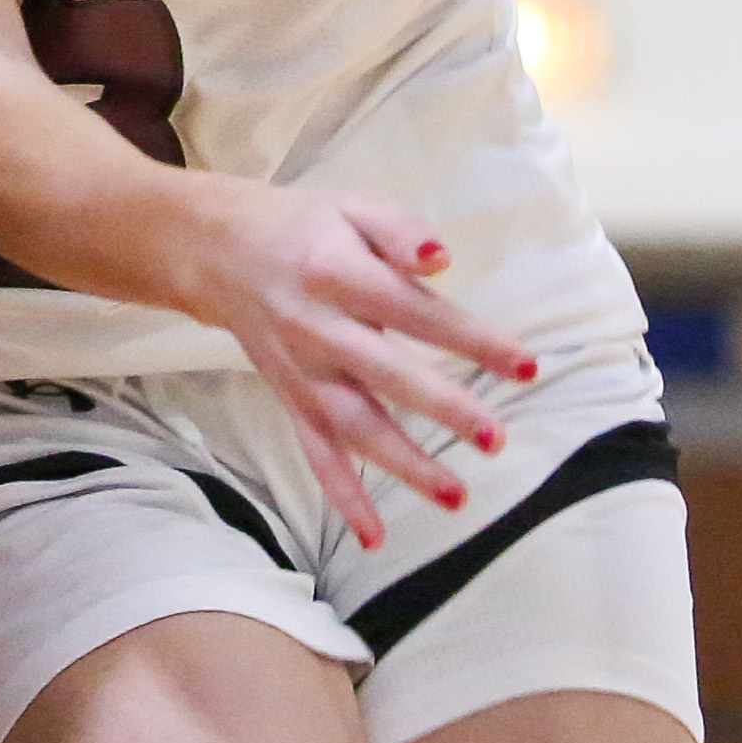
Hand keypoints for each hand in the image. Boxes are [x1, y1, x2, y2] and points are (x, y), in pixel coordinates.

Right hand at [166, 178, 522, 548]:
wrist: (215, 250)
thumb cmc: (303, 227)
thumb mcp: (351, 207)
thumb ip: (400, 230)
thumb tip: (442, 258)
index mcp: (338, 273)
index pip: (416, 311)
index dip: (472, 340)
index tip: (526, 366)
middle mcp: (317, 328)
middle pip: (386, 375)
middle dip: (442, 409)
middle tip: (495, 438)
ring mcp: (300, 372)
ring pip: (354, 426)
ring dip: (403, 465)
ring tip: (457, 496)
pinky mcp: (290, 398)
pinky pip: (315, 453)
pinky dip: (342, 496)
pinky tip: (375, 535)